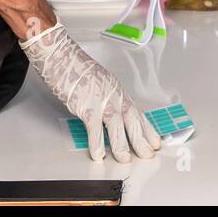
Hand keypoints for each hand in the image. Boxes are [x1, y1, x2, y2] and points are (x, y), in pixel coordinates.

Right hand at [20, 22, 160, 162]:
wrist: (62, 56)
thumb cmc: (78, 69)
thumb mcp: (101, 82)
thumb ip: (108, 98)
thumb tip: (112, 116)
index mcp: (118, 90)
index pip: (137, 112)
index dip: (147, 129)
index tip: (155, 142)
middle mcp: (113, 94)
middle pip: (132, 120)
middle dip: (141, 140)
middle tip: (147, 155)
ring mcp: (100, 100)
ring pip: (116, 125)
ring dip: (122, 145)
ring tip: (125, 160)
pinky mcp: (85, 105)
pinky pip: (93, 128)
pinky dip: (97, 142)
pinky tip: (99, 154)